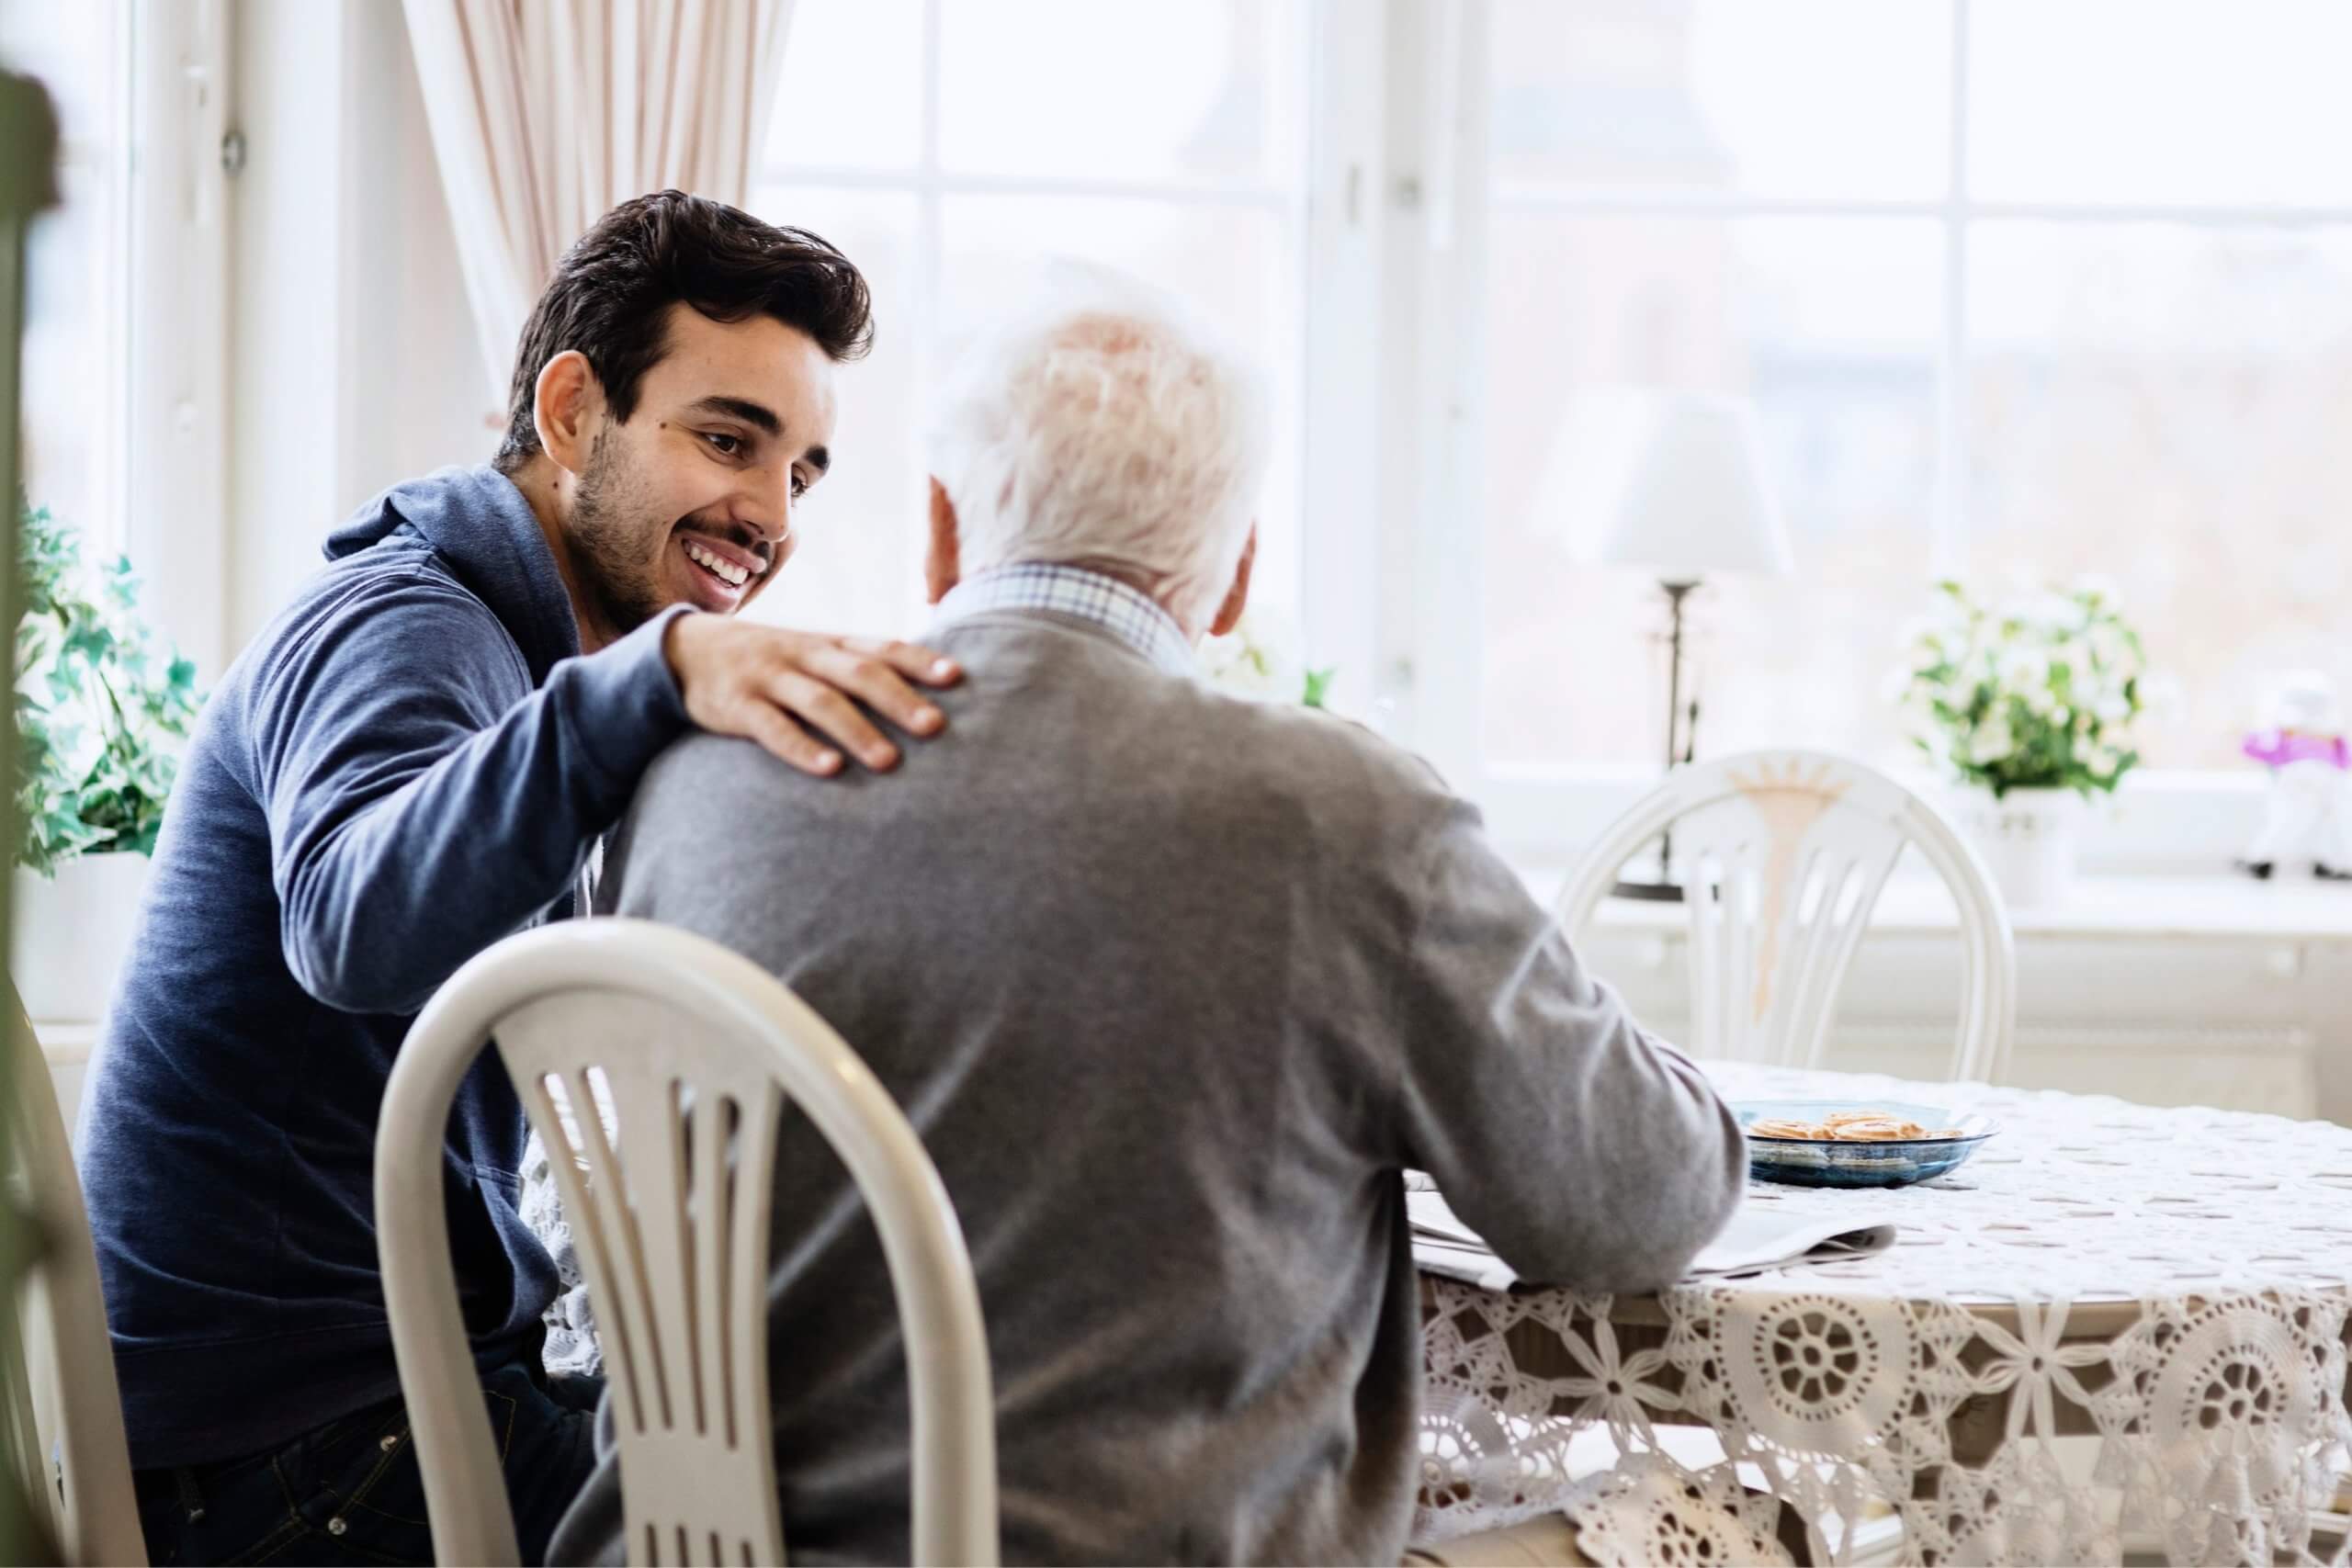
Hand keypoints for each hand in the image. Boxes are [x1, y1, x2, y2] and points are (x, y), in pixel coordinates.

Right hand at [663, 614, 961, 775]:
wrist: (687, 651)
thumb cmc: (773, 661)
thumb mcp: (814, 654)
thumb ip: (860, 666)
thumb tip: (926, 691)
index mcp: (830, 643)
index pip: (882, 646)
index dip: (919, 660)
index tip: (957, 678)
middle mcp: (804, 654)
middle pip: (858, 672)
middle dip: (898, 699)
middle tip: (935, 727)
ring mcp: (769, 678)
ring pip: (819, 701)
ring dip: (857, 730)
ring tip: (890, 761)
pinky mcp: (736, 706)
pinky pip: (772, 728)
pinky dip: (802, 748)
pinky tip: (830, 769)